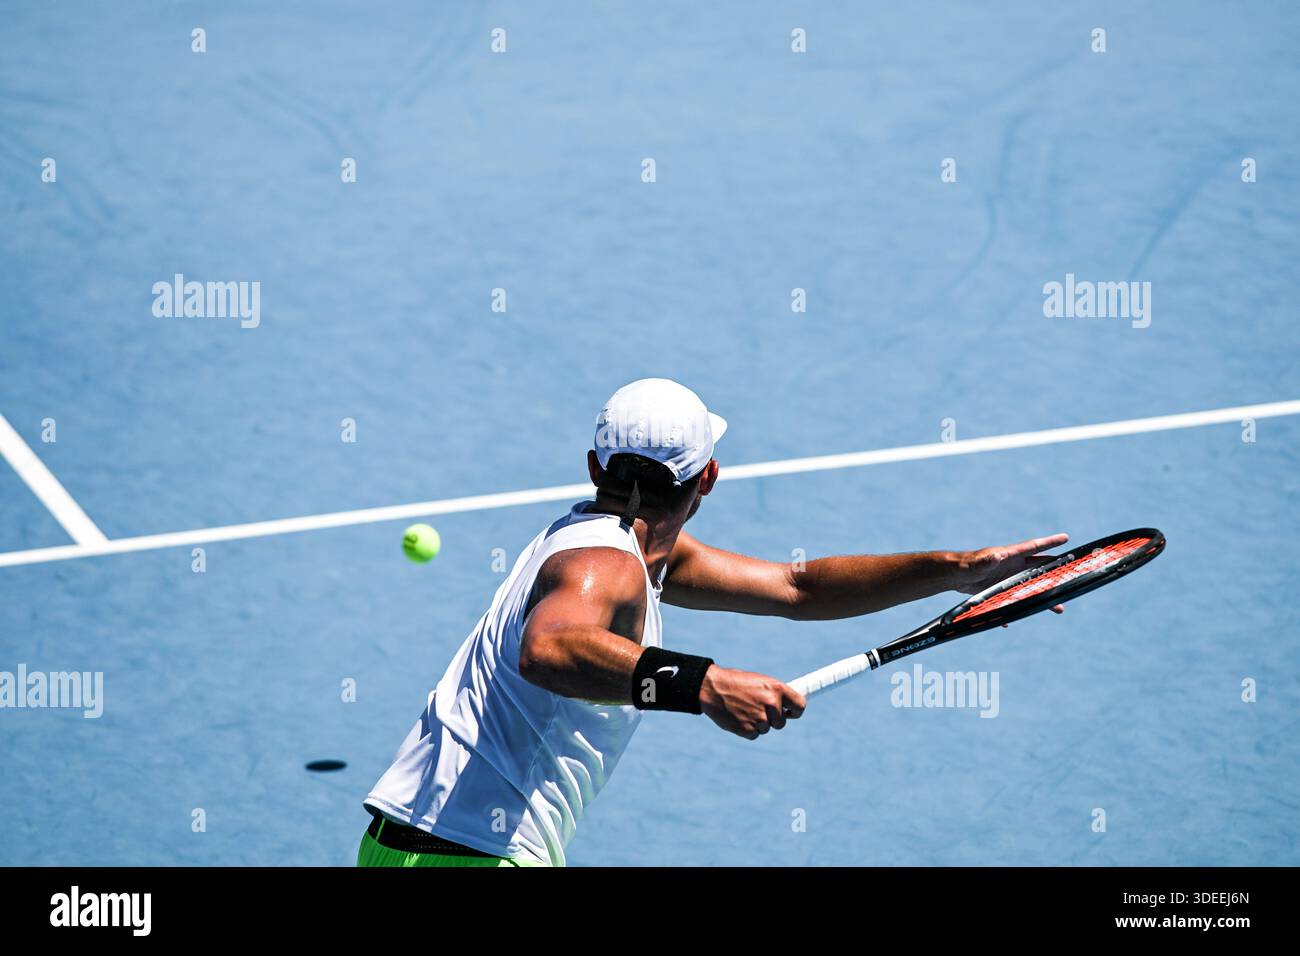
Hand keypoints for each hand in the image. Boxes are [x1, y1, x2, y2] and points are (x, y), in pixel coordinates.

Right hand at [699, 665, 804, 739]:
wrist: (712, 688)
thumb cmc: (736, 683)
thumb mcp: (760, 682)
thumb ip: (775, 694)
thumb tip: (788, 706)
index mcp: (776, 688)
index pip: (800, 706)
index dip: (795, 711)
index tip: (790, 712)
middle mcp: (771, 703)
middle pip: (781, 722)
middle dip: (772, 718)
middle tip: (757, 708)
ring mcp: (759, 718)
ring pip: (767, 728)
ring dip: (758, 723)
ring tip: (744, 709)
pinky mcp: (747, 729)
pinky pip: (754, 734)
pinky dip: (748, 729)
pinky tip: (738, 717)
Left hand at [952, 533, 1069, 613]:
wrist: (954, 574)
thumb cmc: (966, 565)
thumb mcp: (978, 563)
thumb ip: (987, 560)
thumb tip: (996, 557)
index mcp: (1011, 556)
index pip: (1035, 547)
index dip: (1051, 542)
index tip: (1066, 537)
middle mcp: (1013, 566)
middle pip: (1040, 569)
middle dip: (1056, 574)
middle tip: (1072, 579)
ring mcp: (1008, 577)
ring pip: (1031, 587)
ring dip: (1043, 597)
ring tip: (1058, 609)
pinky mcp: (1001, 588)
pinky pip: (1015, 598)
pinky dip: (1017, 608)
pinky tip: (1015, 619)